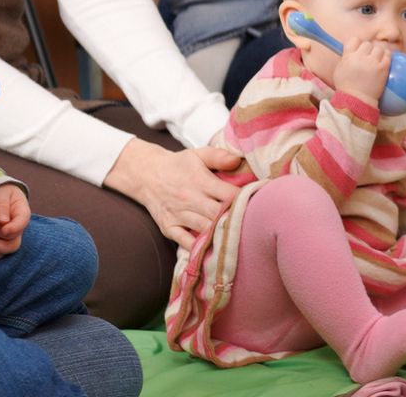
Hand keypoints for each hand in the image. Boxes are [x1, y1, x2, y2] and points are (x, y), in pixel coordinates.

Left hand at [0, 184, 28, 259]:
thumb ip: (1, 206)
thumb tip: (3, 221)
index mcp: (21, 212)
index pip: (23, 222)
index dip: (14, 228)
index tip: (4, 230)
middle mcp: (18, 226)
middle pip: (15, 241)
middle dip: (0, 241)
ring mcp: (9, 235)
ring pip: (8, 249)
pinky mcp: (0, 240)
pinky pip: (0, 252)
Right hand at [105, 139, 243, 248]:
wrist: (145, 174)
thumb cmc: (178, 165)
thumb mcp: (198, 154)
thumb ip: (219, 157)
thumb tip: (239, 160)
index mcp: (201, 181)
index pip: (230, 194)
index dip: (246, 200)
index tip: (260, 204)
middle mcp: (190, 199)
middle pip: (219, 215)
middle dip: (237, 220)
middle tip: (255, 225)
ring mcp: (178, 215)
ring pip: (205, 230)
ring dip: (221, 234)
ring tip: (240, 238)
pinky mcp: (168, 227)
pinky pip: (185, 242)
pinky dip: (199, 248)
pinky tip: (214, 250)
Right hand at [322, 38, 393, 105]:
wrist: (357, 100)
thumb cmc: (346, 87)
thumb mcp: (339, 70)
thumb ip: (345, 58)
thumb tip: (350, 51)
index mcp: (348, 57)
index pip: (354, 40)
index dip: (357, 44)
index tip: (358, 48)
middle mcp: (360, 57)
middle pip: (367, 44)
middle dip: (367, 49)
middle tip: (367, 56)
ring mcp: (372, 62)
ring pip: (378, 48)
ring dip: (377, 52)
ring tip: (376, 58)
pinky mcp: (383, 68)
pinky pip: (388, 55)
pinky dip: (386, 55)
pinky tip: (384, 58)